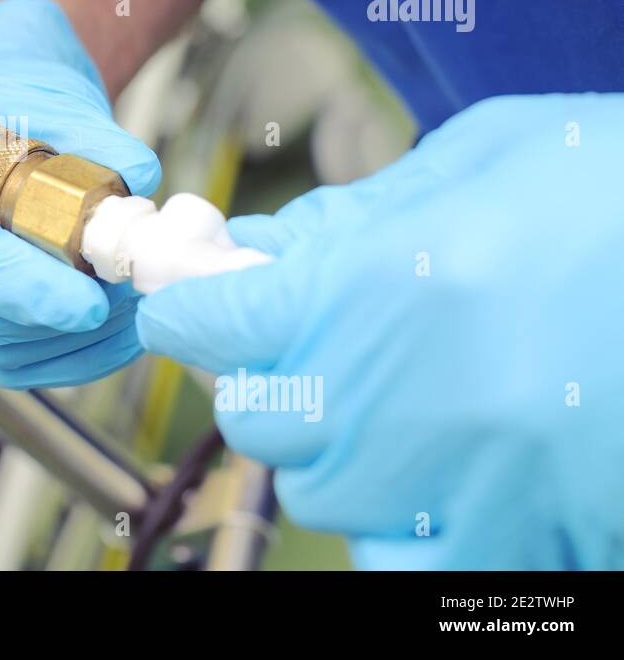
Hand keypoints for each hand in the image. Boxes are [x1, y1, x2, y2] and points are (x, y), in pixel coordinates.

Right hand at [0, 0, 159, 387]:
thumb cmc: (4, 88)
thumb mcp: (45, 86)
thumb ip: (90, 130)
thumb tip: (140, 176)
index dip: (5, 280)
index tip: (84, 304)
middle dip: (46, 319)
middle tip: (126, 304)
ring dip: (59, 344)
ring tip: (128, 313)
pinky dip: (56, 356)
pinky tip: (110, 334)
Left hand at [137, 94, 623, 567]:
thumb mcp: (487, 157)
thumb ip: (363, 209)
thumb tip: (279, 246)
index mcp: (363, 292)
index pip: (207, 322)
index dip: (194, 303)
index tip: (199, 296)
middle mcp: (385, 402)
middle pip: (257, 418)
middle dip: (273, 372)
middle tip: (325, 338)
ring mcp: (451, 488)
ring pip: (324, 494)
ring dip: (341, 448)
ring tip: (410, 400)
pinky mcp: (524, 543)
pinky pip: (414, 560)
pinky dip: (415, 525)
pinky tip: (453, 474)